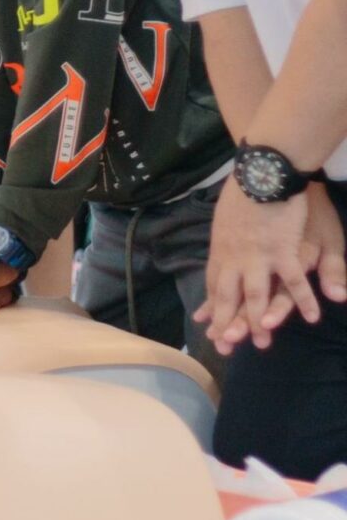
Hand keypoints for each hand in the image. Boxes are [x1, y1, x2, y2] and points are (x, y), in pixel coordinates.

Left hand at [194, 178, 315, 353]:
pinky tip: (311, 318)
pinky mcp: (283, 249)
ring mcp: (258, 255)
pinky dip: (302, 300)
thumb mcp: (227, 221)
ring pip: (256, 295)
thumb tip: (221, 265)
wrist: (263, 171)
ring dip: (259, 321)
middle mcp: (236, 257)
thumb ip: (227, 248)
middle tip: (226, 348)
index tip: (208, 326)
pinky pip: (294, 281)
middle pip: (231, 296)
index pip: (216, 284)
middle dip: (228, 324)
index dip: (213, 306)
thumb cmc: (246, 193)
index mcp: (223, 251)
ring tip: (262, 344)